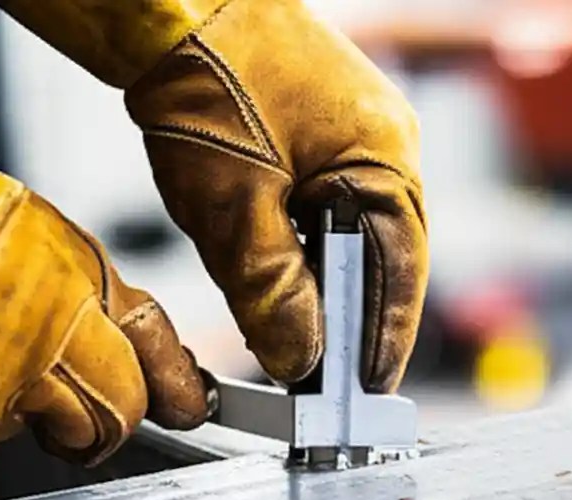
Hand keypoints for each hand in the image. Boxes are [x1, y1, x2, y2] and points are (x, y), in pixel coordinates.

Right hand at [0, 187, 212, 464]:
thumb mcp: (59, 243)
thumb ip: (109, 304)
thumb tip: (144, 341)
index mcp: (81, 310)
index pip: (152, 375)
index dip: (175, 393)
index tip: (188, 405)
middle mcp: (44, 366)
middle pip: (111, 424)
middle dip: (107, 412)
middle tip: (79, 385)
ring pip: (44, 432)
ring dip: (32, 408)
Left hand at [125, 0, 428, 391]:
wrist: (170, 0)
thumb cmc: (208, 77)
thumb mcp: (236, 206)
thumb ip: (271, 292)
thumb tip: (296, 357)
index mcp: (387, 158)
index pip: (400, 270)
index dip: (383, 337)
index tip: (366, 388)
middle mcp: (385, 142)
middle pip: (381, 252)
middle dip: (353, 315)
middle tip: (330, 376)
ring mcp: (355, 127)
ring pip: (349, 229)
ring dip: (323, 279)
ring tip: (298, 331)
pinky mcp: (319, 123)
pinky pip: (326, 198)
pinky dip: (304, 242)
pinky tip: (277, 269)